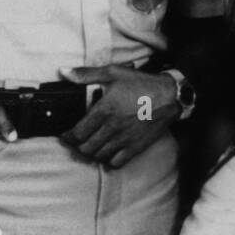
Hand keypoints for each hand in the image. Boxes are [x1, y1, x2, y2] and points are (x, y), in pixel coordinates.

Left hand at [58, 64, 176, 167]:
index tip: (66, 135)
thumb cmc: (141, 84)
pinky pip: (116, 162)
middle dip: (78, 146)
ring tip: (91, 145)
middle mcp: (113, 128)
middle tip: (78, 140)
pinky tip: (108, 151)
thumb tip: (64, 72)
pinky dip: (108, 160)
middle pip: (86, 148)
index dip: (68, 137)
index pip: (78, 133)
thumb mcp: (113, 72)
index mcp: (104, 110)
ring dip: (92, 153)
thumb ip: (86, 74)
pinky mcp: (136, 147)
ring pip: (99, 156)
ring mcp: (125, 139)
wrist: (170, 96)